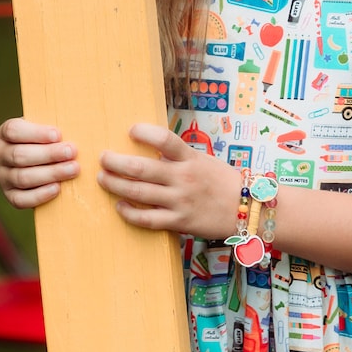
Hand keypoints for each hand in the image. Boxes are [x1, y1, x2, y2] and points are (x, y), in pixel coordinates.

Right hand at [0, 117, 78, 208]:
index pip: (13, 131)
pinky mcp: (10, 195)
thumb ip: (54, 128)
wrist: (44, 162)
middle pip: (20, 155)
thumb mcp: (47, 129)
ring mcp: (3, 176)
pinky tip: (57, 188)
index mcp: (5, 133)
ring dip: (50, 173)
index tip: (58, 135)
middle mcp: (0, 154)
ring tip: (73, 169)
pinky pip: (21, 199)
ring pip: (22, 177)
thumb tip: (75, 127)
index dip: (36, 133)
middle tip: (72, 152)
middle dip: (49, 154)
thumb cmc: (49, 140)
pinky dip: (40, 195)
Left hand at [98, 123, 240, 240]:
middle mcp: (183, 178)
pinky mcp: (179, 222)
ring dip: (116, 185)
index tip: (131, 130)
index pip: (165, 139)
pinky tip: (119, 206)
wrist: (248, 210)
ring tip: (103, 178)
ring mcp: (180, 201)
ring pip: (139, 193)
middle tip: (103, 158)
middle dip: (116, 162)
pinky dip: (130, 213)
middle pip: (141, 168)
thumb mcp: (203, 161)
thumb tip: (151, 150)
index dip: (145, 132)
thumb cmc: (223, 182)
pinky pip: (148, 219)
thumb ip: (179, 157)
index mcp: (191, 159)